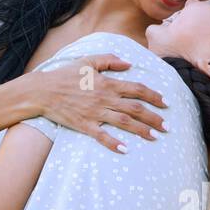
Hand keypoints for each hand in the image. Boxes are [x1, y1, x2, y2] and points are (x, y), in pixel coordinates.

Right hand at [30, 54, 168, 153]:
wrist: (42, 91)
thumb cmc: (64, 75)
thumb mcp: (87, 60)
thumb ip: (109, 60)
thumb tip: (129, 63)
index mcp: (107, 83)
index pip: (136, 89)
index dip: (153, 96)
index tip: (166, 102)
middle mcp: (104, 99)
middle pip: (135, 109)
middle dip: (154, 117)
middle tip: (167, 126)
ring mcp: (95, 113)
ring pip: (124, 123)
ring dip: (142, 130)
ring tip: (156, 136)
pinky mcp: (84, 125)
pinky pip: (102, 136)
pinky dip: (114, 143)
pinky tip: (126, 150)